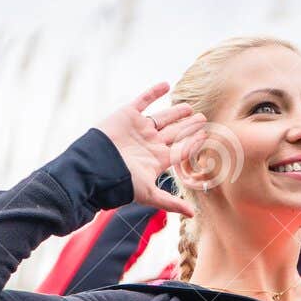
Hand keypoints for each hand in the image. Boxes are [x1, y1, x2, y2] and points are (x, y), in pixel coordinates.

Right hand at [94, 83, 202, 216]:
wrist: (94, 165)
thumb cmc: (121, 182)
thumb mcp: (149, 194)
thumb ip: (171, 202)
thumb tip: (193, 215)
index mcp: (157, 159)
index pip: (181, 149)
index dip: (193, 143)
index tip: (206, 135)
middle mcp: (150, 143)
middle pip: (175, 133)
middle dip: (188, 127)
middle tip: (203, 119)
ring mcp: (140, 129)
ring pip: (163, 117)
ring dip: (176, 113)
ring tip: (190, 108)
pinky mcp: (128, 115)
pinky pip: (142, 100)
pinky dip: (153, 92)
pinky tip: (165, 84)